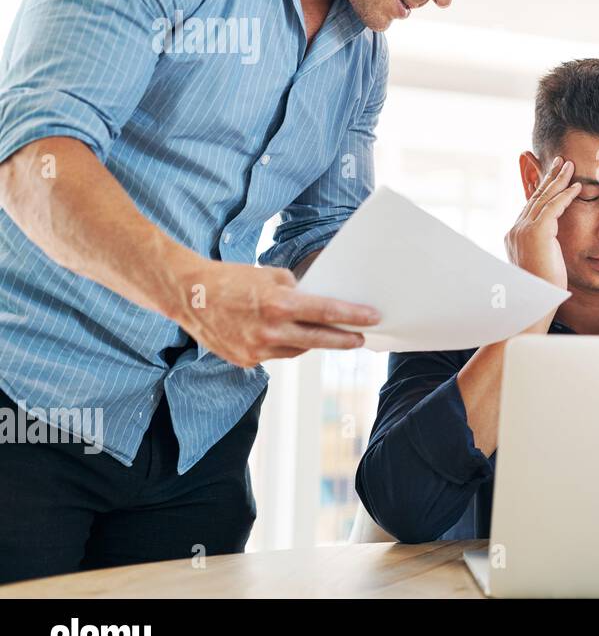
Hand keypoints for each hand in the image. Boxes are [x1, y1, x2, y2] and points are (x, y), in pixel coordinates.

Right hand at [172, 257, 380, 368]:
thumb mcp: (269, 275)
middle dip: (343, 339)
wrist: (188, 295)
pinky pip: (276, 355)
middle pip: (319, 339)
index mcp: (278, 304)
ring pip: (297, 349)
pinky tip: (286, 336)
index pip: (326, 312)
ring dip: (310, 341)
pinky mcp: (245, 360)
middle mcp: (269, 330)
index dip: (353, 317)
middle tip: (360, 338)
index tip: (373, 318)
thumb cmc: (231, 279)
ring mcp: (256, 349)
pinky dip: (284, 345)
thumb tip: (314, 305)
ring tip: (324, 333)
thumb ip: (295, 291)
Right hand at [504, 156, 580, 291]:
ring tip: (569, 165)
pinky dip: (565, 195)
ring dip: (558, 180)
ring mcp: (523, 230)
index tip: (553, 177)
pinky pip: (553, 207)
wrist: (534, 303)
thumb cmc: (543, 290)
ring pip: (543, 198)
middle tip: (560, 161)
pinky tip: (576, 186)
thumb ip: (546, 248)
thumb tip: (555, 245)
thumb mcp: (544, 263)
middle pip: (535, 197)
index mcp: (515, 236)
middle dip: (549, 178)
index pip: (531, 207)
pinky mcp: (536, 233)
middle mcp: (516, 230)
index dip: (543, 190)